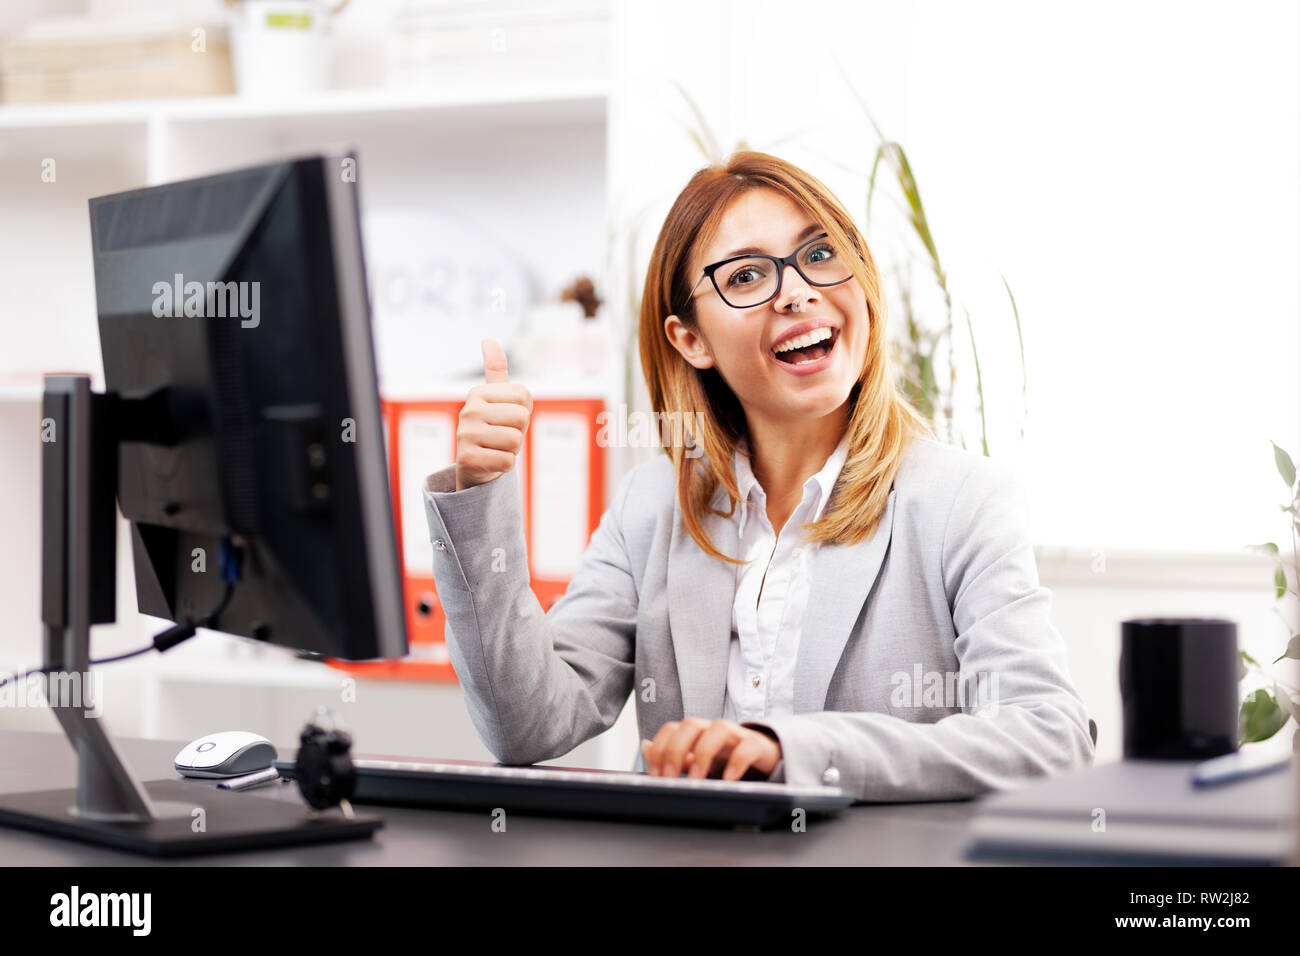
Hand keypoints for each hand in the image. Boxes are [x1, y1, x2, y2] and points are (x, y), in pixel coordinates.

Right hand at [454, 339, 532, 491]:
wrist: (475, 466)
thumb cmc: (492, 428)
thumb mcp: (496, 398)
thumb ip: (495, 370)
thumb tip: (488, 339)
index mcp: (478, 392)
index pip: (524, 397)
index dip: (523, 412)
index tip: (506, 419)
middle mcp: (468, 410)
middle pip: (522, 418)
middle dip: (518, 432)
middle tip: (501, 437)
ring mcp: (465, 435)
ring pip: (515, 440)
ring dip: (511, 449)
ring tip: (496, 448)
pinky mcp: (467, 459)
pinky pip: (507, 461)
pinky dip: (505, 465)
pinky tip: (491, 462)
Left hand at [642, 718, 781, 780]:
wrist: (766, 758)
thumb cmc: (728, 757)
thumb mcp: (698, 759)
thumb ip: (674, 755)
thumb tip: (645, 747)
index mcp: (697, 733)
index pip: (672, 729)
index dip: (659, 749)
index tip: (655, 775)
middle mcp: (713, 729)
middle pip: (690, 725)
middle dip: (675, 750)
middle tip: (670, 778)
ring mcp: (736, 735)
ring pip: (719, 729)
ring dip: (703, 752)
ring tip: (697, 778)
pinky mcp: (758, 746)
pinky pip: (747, 747)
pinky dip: (737, 762)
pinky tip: (728, 779)